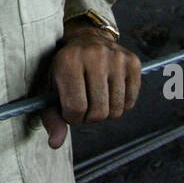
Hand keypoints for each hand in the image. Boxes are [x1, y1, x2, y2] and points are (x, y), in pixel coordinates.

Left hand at [41, 21, 140, 148]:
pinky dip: (120, 104)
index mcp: (68, 61)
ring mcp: (116, 57)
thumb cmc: (65, 69)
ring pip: (117, 109)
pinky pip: (131, 101)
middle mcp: (94, 55)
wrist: (86, 38)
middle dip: (90, 117)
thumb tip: (55, 143)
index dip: (72, 117)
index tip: (70, 110)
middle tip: (85, 106)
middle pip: (99, 112)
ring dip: (105, 112)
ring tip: (96, 98)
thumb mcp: (50, 88)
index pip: (76, 108)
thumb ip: (51, 117)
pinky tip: (109, 90)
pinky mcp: (133, 62)